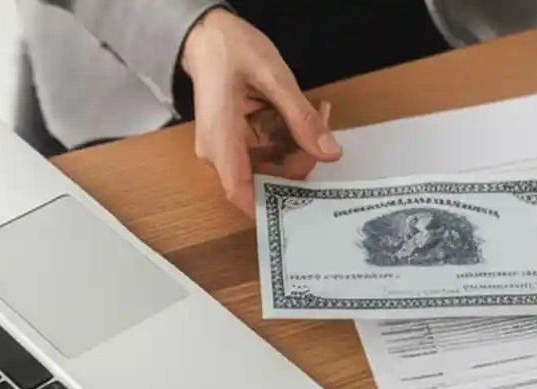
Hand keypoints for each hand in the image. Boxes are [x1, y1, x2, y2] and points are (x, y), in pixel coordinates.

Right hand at [182, 8, 341, 214]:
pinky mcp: (238, 142)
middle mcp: (220, 152)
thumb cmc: (230, 49)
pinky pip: (269, 151)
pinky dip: (290, 137)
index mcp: (220, 140)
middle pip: (266, 179)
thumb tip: (330, 153)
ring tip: (317, 111)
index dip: (273, 207)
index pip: (241, 191)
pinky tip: (303, 113)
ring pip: (273, 166)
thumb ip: (301, 117)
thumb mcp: (273, 77)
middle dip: (301, 160)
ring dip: (300, 146)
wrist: (205, 34)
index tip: (308, 203)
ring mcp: (229, 149)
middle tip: (322, 126)